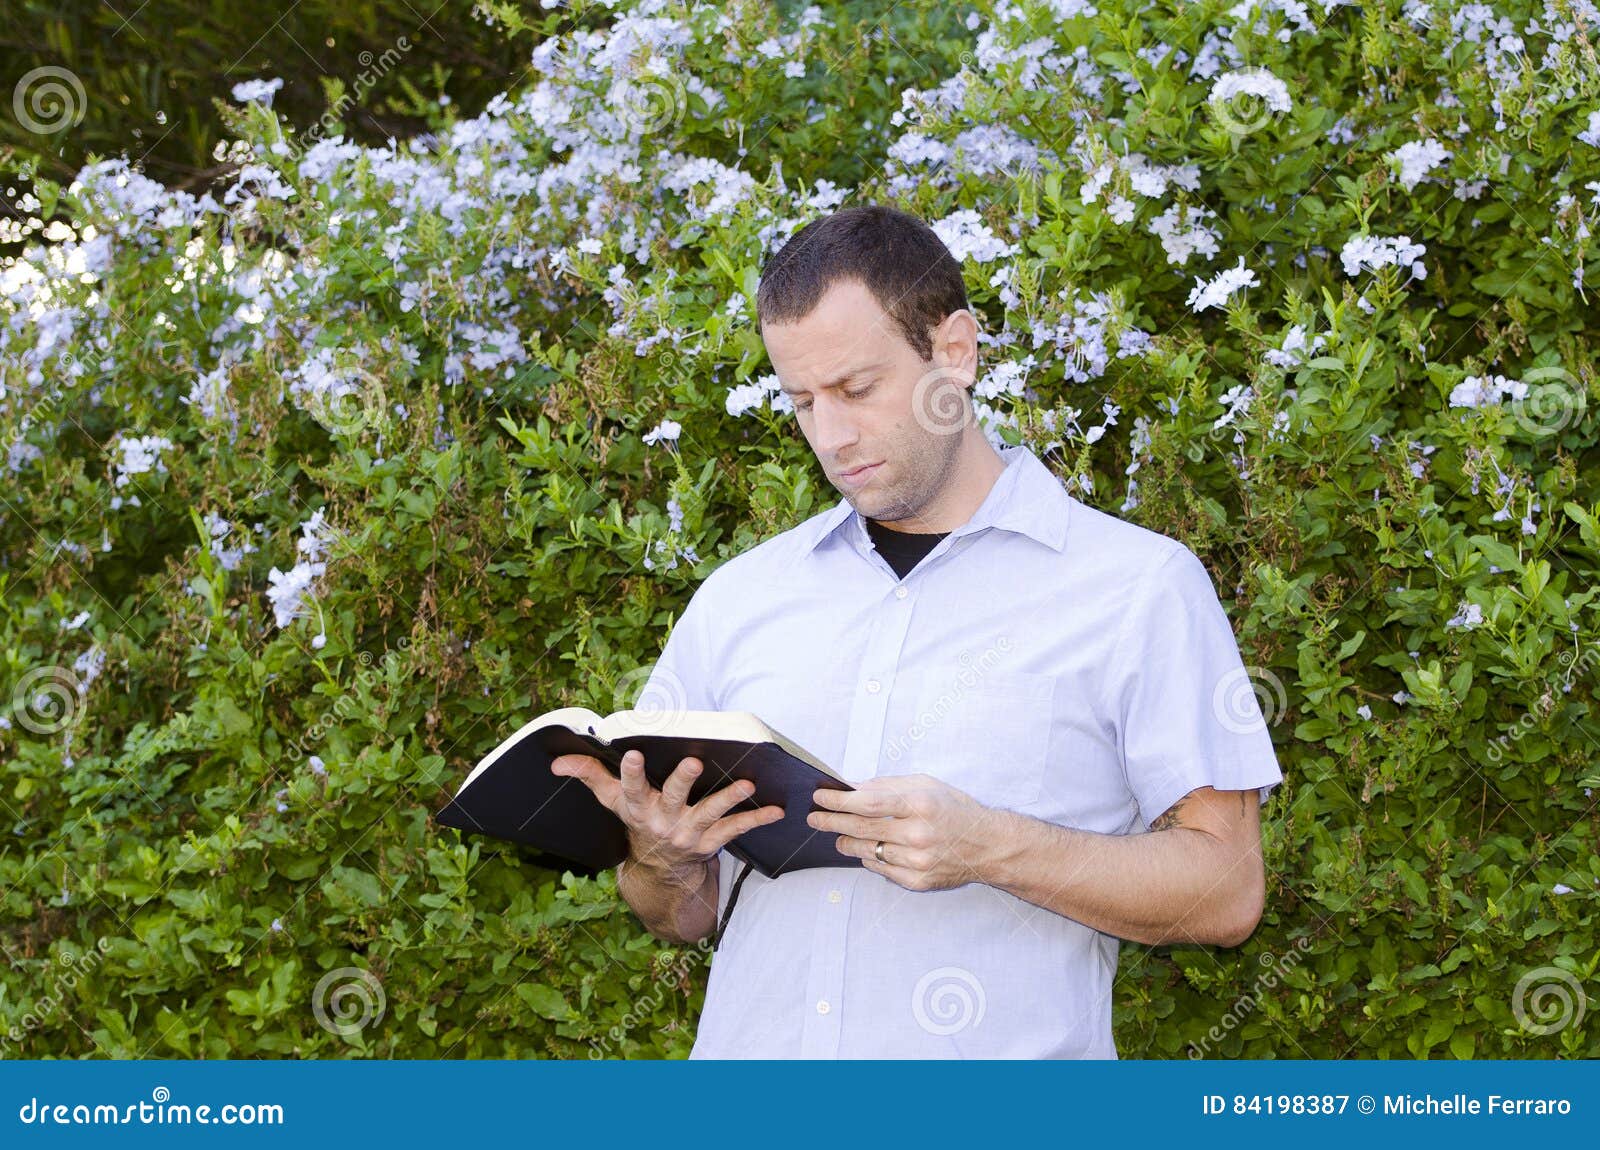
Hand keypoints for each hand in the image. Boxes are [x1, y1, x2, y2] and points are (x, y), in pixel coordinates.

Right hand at [551, 749, 783, 876]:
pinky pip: (736, 830)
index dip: (631, 772)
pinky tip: (775, 810)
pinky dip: (757, 819)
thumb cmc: (638, 821)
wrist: (660, 870)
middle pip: (673, 797)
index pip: (630, 787)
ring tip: (746, 784)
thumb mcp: (612, 801)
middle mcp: (663, 820)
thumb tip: (557, 760)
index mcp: (638, 807)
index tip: (634, 754)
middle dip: (683, 780)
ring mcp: (689, 833)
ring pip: (710, 812)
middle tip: (695, 762)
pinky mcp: (711, 842)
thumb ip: (589, 776)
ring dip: (729, 798)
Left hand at [807, 773, 1000, 891]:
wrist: (988, 847)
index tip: (820, 796)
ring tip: (837, 834)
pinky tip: (864, 848)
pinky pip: (879, 868)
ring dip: (845, 841)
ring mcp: (917, 861)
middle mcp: (917, 834)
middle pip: (861, 828)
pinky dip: (868, 857)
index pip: (867, 803)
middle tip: (814, 817)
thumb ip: (888, 786)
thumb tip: (853, 788)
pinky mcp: (917, 881)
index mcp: (920, 805)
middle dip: (831, 821)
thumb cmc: (955, 810)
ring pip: (866, 851)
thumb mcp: (926, 785)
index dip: (838, 801)